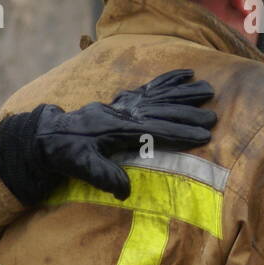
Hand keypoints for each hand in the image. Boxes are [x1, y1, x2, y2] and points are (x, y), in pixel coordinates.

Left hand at [34, 69, 215, 199]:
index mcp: (118, 129)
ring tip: (208, 88)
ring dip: (185, 92)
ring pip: (160, 94)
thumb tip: (126, 191)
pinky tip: (185, 73)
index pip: (155, 131)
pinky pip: (150, 87)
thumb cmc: (66, 153)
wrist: (49, 135)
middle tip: (214, 117)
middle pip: (162, 110)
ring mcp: (124, 103)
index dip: (180, 133)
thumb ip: (103, 177)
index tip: (203, 136)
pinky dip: (168, 79)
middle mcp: (124, 112)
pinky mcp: (124, 100)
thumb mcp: (81, 167)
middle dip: (189, 113)